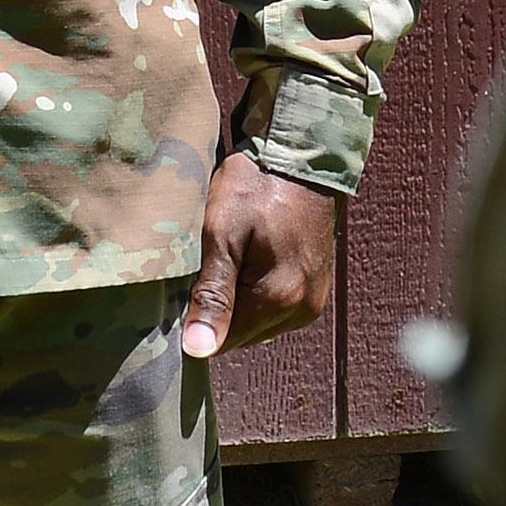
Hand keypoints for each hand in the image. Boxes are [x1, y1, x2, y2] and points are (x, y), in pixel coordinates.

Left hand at [177, 155, 338, 359]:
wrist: (303, 155)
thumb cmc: (256, 188)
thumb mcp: (223, 234)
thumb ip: (213, 294)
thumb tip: (198, 350)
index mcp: (277, 299)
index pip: (223, 342)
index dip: (198, 320)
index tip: (186, 285)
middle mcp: (301, 309)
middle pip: (243, 335)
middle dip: (220, 312)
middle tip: (207, 266)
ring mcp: (314, 300)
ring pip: (261, 324)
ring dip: (240, 303)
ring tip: (230, 260)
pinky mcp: (318, 288)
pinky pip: (279, 309)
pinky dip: (260, 294)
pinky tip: (250, 262)